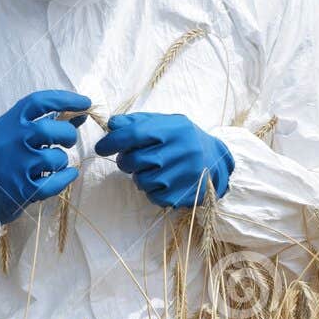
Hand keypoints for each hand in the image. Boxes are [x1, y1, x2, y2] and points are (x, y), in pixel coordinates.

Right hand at [0, 90, 91, 225]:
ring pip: (56, 158)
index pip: (38, 102)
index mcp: (7, 124)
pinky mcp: (22, 190)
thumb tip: (80, 114)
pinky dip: (66, 178)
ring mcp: (15, 167)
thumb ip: (44, 123)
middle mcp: (9, 142)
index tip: (85, 102)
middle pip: (50, 129)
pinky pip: (57, 181)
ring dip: (62, 161)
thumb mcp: (15, 136)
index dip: (65, 99)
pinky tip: (65, 176)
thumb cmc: (2, 160)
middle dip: (68, 135)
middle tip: (68, 141)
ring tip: (52, 165)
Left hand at [95, 112, 234, 208]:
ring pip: (141, 181)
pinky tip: (163, 181)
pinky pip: (153, 196)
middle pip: (134, 160)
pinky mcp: (183, 194)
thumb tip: (112, 124)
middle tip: (132, 158)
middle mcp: (181, 151)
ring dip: (139, 176)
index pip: (134, 134)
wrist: (216, 160)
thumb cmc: (183, 139)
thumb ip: (138, 122)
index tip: (102, 147)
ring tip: (152, 169)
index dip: (113, 141)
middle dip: (126, 160)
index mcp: (174, 129)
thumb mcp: (166, 123)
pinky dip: (152, 190)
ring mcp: (183, 175)